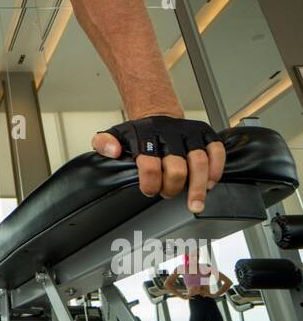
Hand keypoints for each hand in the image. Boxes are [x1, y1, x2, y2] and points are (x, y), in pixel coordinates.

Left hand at [93, 115, 225, 213]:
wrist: (157, 116)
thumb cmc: (138, 134)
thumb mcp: (115, 135)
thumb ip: (104, 143)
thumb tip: (112, 151)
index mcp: (145, 135)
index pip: (150, 163)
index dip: (150, 182)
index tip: (149, 191)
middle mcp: (169, 133)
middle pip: (176, 166)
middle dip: (172, 187)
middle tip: (168, 194)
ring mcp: (189, 133)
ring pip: (199, 161)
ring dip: (198, 186)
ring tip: (195, 204)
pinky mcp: (205, 134)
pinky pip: (217, 151)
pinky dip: (216, 169)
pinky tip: (209, 183)